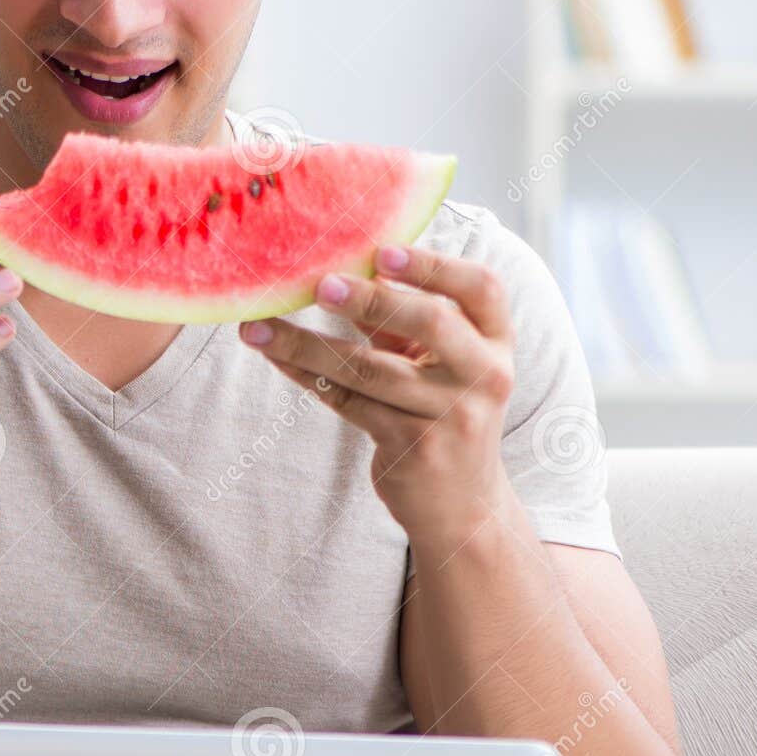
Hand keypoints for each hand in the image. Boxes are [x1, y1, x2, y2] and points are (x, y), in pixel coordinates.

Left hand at [239, 243, 515, 545]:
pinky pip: (349, 402)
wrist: (462, 505)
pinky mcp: (415, 447)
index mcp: (496, 341)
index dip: (434, 264)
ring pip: (371, 369)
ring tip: (260, 326)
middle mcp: (485, 375)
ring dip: (308, 345)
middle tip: (320, 285)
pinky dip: (306, 376)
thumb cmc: (440, 411)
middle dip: (371, 299)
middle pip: (431, 323)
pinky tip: (275, 356)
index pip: (482, 287)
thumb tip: (341, 266)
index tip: (383, 251)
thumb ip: (403, 319)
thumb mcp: (437, 361)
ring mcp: (453, 415)